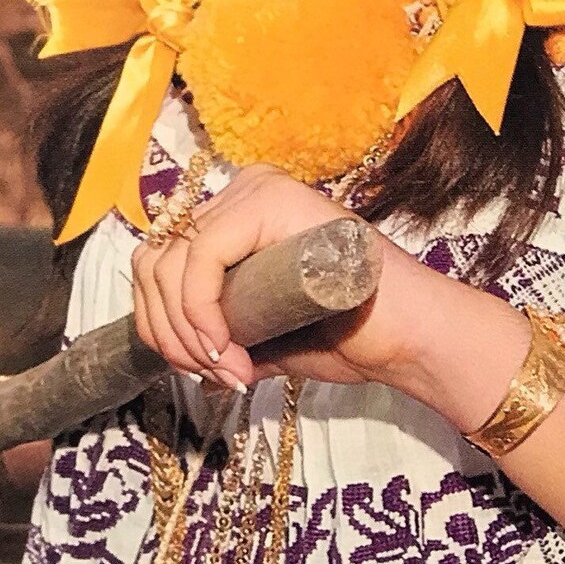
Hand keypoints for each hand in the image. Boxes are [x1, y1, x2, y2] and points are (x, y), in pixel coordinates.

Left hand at [130, 163, 429, 392]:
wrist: (410, 335)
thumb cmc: (349, 333)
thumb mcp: (263, 331)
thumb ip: (219, 330)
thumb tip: (177, 353)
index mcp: (240, 212)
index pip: (161, 260)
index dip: (161, 325)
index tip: (203, 371)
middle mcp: (245, 190)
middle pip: (155, 260)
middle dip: (169, 334)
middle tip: (212, 374)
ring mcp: (259, 188)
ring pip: (170, 264)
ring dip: (186, 334)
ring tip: (229, 370)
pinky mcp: (272, 200)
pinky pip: (201, 259)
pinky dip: (201, 316)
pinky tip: (233, 352)